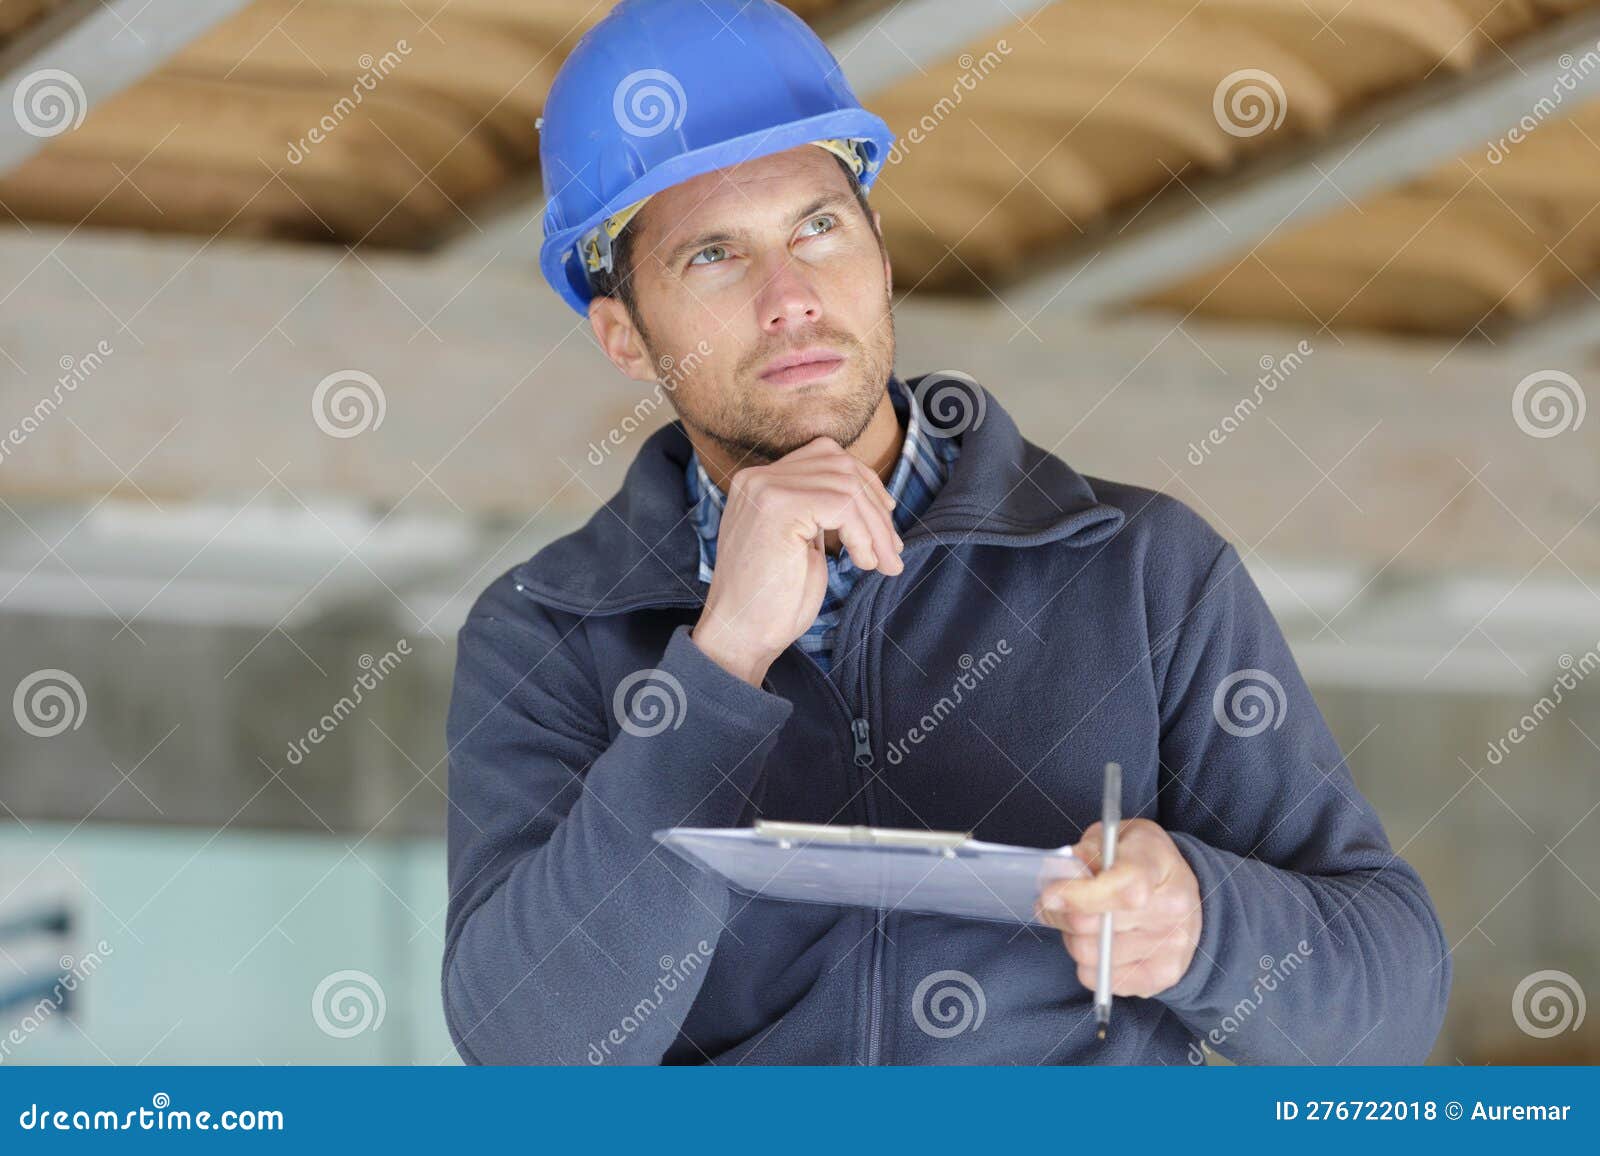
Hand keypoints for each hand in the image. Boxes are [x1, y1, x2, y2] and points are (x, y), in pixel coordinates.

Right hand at [690, 436, 903, 685]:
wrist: (740, 636)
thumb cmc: (772, 600)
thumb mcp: (800, 544)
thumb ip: (819, 512)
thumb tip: (873, 498)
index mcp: (761, 482)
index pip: (827, 455)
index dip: (865, 485)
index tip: (884, 522)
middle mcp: (759, 478)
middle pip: (842, 466)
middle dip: (877, 508)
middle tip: (892, 551)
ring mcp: (765, 489)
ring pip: (848, 486)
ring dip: (877, 528)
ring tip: (883, 562)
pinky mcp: (779, 508)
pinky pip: (843, 505)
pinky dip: (864, 535)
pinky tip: (863, 563)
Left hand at [1034, 818, 1202, 998]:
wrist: (1189, 897)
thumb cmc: (1142, 861)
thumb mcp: (1115, 837)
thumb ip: (1086, 852)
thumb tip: (1062, 880)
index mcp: (1160, 863)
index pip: (1122, 888)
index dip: (1079, 895)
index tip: (1050, 895)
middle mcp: (1173, 908)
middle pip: (1094, 926)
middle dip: (1063, 915)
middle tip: (1058, 904)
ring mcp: (1171, 946)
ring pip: (1089, 955)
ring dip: (1074, 939)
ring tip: (1086, 923)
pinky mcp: (1163, 976)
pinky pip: (1098, 979)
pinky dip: (1088, 963)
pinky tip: (1102, 944)